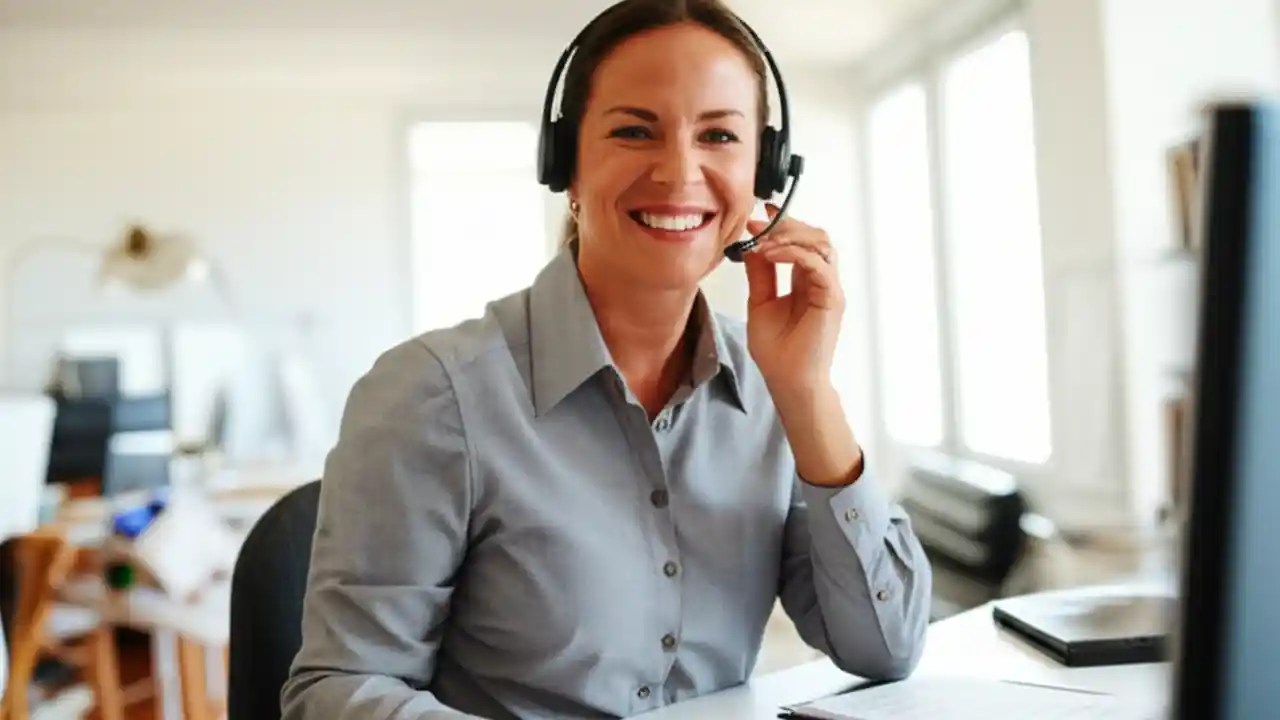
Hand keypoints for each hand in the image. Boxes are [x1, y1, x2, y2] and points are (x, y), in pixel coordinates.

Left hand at [742, 203, 844, 398]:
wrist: (788, 381)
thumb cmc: (777, 350)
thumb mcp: (760, 303)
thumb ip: (760, 274)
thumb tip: (750, 245)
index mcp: (805, 280)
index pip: (802, 241)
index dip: (783, 224)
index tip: (757, 214)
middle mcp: (821, 280)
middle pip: (815, 236)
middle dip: (785, 225)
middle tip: (757, 223)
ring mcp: (829, 288)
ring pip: (821, 244)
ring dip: (790, 236)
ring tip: (762, 240)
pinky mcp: (832, 298)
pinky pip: (818, 265)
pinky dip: (794, 254)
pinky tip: (771, 255)